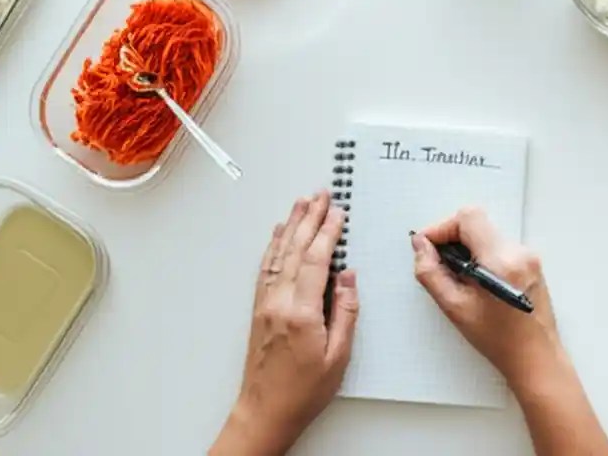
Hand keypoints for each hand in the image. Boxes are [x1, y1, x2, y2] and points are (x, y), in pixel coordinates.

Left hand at [211, 193, 358, 455]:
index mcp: (301, 313)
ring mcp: (265, 304)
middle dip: (310, 218)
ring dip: (291, 225)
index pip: (317, 260)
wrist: (265, 411)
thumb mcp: (338, 356)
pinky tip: (279, 235)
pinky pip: (266, 268)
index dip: (328, 233)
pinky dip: (274, 247)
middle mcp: (279, 303)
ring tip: (301, 203)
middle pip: (296, 249)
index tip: (338, 213)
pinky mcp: (259, 310)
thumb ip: (346, 312)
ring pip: (279, 254)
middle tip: (321, 194)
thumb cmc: (302, 391)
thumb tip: (348, 277)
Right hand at [411, 208, 561, 387]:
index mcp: (501, 260)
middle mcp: (519, 252)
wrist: (536, 358)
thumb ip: (431, 272)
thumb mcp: (455, 307)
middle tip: (442, 268)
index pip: (468, 218)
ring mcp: (529, 256)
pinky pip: (499, 248)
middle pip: (477, 225)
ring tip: (461, 282)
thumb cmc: (498, 340)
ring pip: (487, 236)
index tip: (428, 247)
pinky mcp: (532, 263)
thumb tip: (420, 245)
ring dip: (467, 251)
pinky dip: (482, 258)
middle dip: (453, 241)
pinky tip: (478, 285)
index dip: (442, 228)